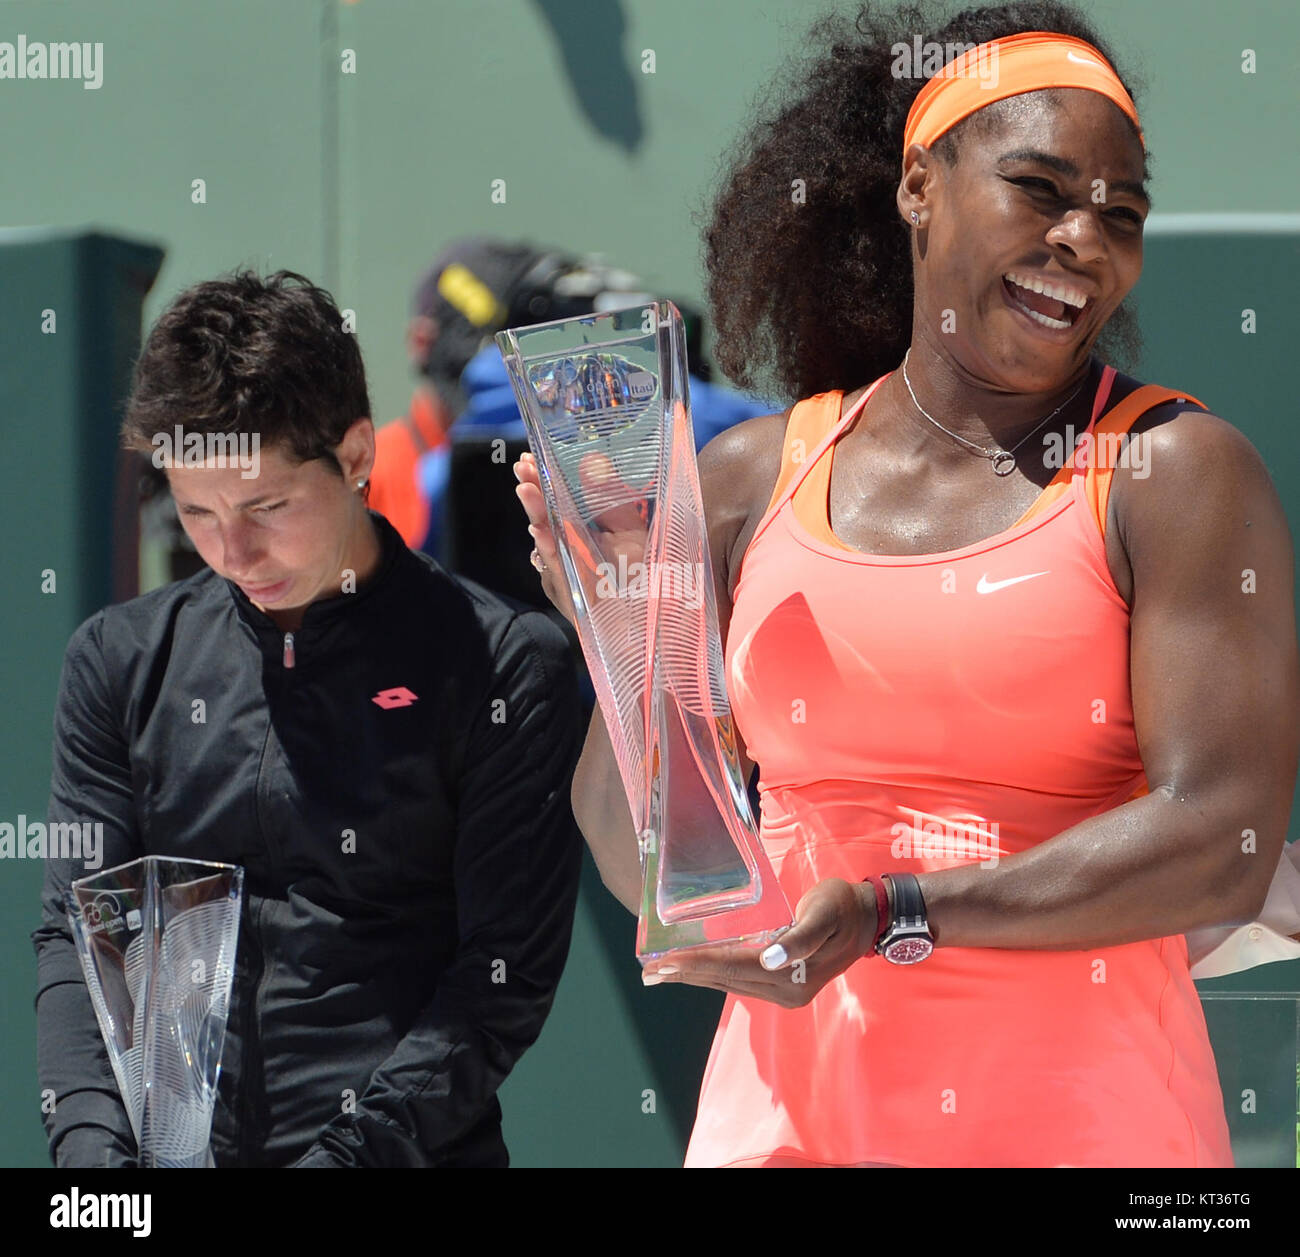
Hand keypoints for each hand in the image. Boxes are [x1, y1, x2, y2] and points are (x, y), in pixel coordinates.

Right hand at [513, 450, 649, 627]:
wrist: (656, 619)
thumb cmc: (646, 575)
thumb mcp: (630, 529)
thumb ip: (609, 498)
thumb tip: (589, 462)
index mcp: (580, 534)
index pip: (556, 501)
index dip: (543, 480)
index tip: (530, 457)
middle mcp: (568, 553)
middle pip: (546, 517)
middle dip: (533, 491)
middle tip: (522, 466)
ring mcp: (566, 573)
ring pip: (546, 540)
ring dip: (535, 513)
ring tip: (524, 488)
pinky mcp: (573, 594)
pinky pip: (557, 570)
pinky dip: (548, 549)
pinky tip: (540, 530)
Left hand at [641, 878, 877, 1006]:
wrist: (867, 919)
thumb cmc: (842, 906)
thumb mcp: (824, 911)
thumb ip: (800, 936)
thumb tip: (772, 958)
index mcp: (792, 973)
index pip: (732, 966)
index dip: (696, 963)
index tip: (663, 961)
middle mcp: (785, 989)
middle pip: (725, 979)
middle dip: (685, 974)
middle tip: (648, 974)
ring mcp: (784, 991)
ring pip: (729, 983)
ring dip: (695, 977)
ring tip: (662, 973)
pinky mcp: (783, 985)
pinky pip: (739, 980)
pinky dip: (713, 974)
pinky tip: (695, 970)